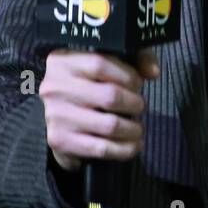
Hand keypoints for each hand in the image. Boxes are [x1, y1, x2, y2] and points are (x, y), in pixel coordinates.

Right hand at [40, 48, 158, 171]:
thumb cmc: (87, 83)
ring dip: (132, 128)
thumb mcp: (106, 60)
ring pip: (109, 125)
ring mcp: (55, 116)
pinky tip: (132, 145)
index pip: (100, 64)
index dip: (127, 75)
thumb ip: (134, 57)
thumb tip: (153, 72)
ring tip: (137, 127)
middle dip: (134, 103)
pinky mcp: (60, 141)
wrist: (56, 111)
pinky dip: (124, 149)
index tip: (138, 84)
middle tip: (139, 106)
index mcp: (63, 61)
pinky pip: (101, 148)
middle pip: (109, 96)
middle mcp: (54, 87)